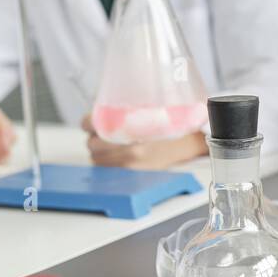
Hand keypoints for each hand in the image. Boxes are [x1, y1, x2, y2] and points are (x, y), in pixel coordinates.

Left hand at [82, 115, 208, 169]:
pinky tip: (117, 154)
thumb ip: (123, 105)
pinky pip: (108, 168)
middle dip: (94, 137)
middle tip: (100, 132)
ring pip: (97, 159)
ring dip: (99, 151)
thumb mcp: (148, 107)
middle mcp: (129, 149)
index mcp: (131, 128)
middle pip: (92, 144)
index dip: (88, 122)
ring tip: (109, 143)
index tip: (91, 121)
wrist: (189, 142)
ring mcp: (131, 163)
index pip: (93, 125)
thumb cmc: (170, 123)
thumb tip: (101, 103)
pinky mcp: (134, 173)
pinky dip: (108, 161)